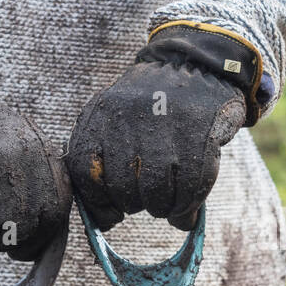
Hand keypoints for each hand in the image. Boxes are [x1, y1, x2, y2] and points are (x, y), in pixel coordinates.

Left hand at [66, 22, 265, 231]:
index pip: (85, 172)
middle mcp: (130, 118)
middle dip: (137, 205)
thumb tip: (106, 221)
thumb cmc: (154, 105)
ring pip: (156, 194)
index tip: (113, 214)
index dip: (98, 204)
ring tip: (169, 205)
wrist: (199, 64)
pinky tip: (187, 208)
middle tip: (149, 201)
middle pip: (123, 189)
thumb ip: (103, 161)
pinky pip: (190, 188)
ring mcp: (166, 126)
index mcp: (103, 114)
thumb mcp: (117, 118)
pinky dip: (188, 206)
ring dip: (164, 209)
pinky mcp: (200, 134)